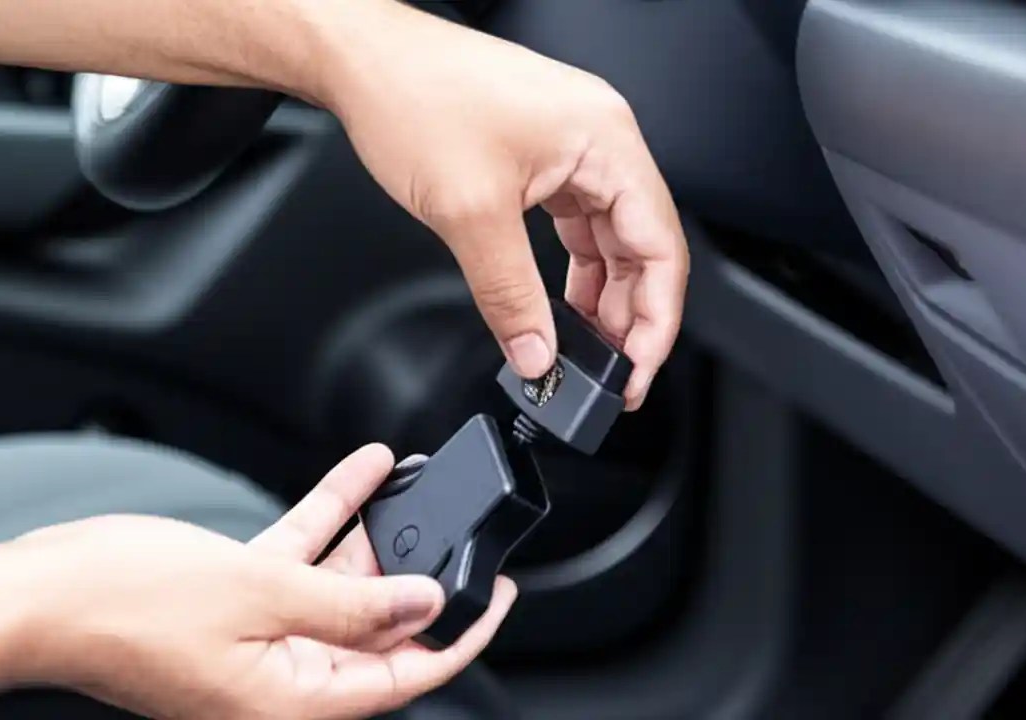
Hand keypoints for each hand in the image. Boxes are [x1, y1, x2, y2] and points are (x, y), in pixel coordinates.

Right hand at [12, 445, 516, 719]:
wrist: (40, 592)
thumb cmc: (128, 606)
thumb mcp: (264, 594)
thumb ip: (353, 604)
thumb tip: (425, 606)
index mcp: (295, 699)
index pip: (407, 674)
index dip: (462, 634)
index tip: (499, 596)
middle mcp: (281, 678)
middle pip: (378, 627)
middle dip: (418, 570)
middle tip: (456, 525)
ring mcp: (257, 640)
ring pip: (341, 586)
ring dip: (377, 534)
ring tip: (415, 485)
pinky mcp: (234, 603)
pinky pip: (300, 560)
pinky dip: (330, 518)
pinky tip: (361, 474)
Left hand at [315, 0, 689, 408]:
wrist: (364, 58)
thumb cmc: (414, 95)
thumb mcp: (469, 213)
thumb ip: (510, 295)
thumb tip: (536, 354)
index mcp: (605, 140)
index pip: (661, 244)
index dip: (657, 318)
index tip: (637, 369)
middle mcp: (600, 137)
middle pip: (643, 244)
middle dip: (630, 314)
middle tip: (610, 371)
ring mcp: (573, 145)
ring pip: (611, 237)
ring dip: (601, 296)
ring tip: (584, 348)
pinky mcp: (545, 154)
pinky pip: (578, 222)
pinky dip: (574, 268)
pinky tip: (560, 304)